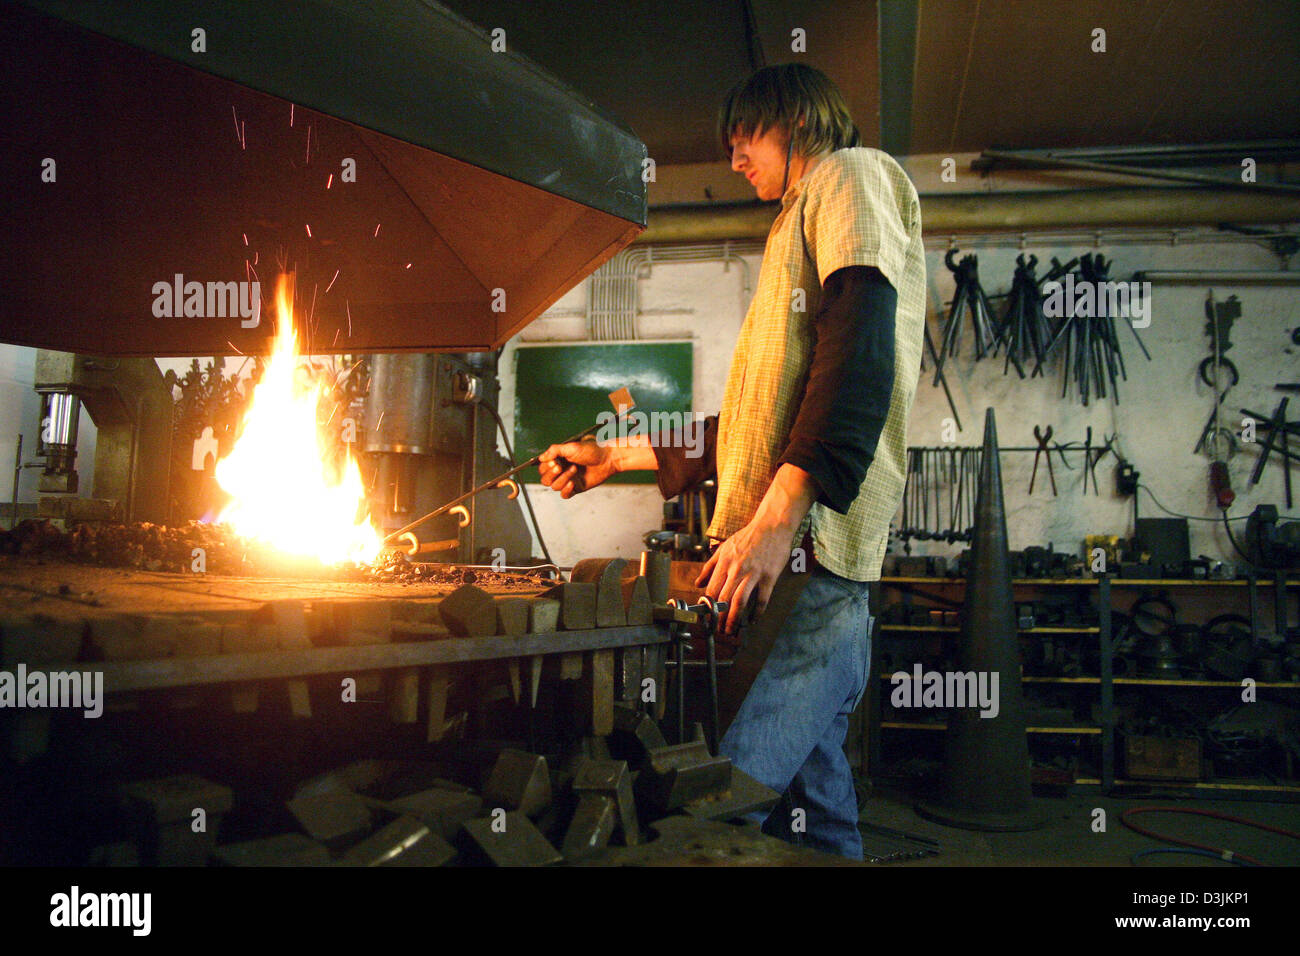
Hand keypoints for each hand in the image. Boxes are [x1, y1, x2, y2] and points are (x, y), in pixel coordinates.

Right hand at [538, 439, 616, 497]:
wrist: (607, 459)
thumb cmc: (592, 450)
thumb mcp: (571, 447)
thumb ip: (554, 451)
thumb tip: (541, 458)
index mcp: (558, 460)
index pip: (542, 468)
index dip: (545, 467)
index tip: (554, 462)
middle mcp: (561, 470)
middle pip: (545, 479)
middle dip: (551, 474)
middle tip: (560, 467)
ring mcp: (568, 480)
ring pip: (554, 487)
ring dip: (563, 478)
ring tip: (575, 469)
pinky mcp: (576, 488)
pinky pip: (564, 495)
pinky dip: (566, 490)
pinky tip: (572, 483)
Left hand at [695, 517, 793, 633]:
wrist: (772, 526)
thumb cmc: (748, 537)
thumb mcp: (724, 548)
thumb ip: (710, 566)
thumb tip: (698, 583)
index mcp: (724, 562)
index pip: (711, 590)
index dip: (708, 607)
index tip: (706, 618)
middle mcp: (737, 569)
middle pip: (723, 599)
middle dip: (718, 618)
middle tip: (718, 630)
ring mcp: (754, 573)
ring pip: (739, 601)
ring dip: (734, 619)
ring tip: (731, 630)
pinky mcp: (769, 576)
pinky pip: (762, 599)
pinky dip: (757, 612)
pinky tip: (752, 620)